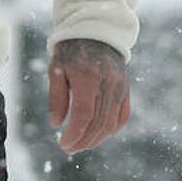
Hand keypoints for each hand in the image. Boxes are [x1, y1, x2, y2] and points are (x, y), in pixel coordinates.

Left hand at [47, 39, 130, 154]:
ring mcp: (120, 87)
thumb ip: (57, 98)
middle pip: (98, 123)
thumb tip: (56, 124)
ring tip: (81, 144)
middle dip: (83, 141)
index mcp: (88, 78)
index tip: (64, 144)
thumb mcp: (56, 70)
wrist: (96, 32)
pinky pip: (122, 116)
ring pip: (111, 124)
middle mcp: (108, 84)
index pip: (84, 115)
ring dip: (95, 139)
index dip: (74, 134)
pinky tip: (98, 135)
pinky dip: (111, 129)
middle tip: (69, 148)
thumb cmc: (71, 51)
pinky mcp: (125, 89)